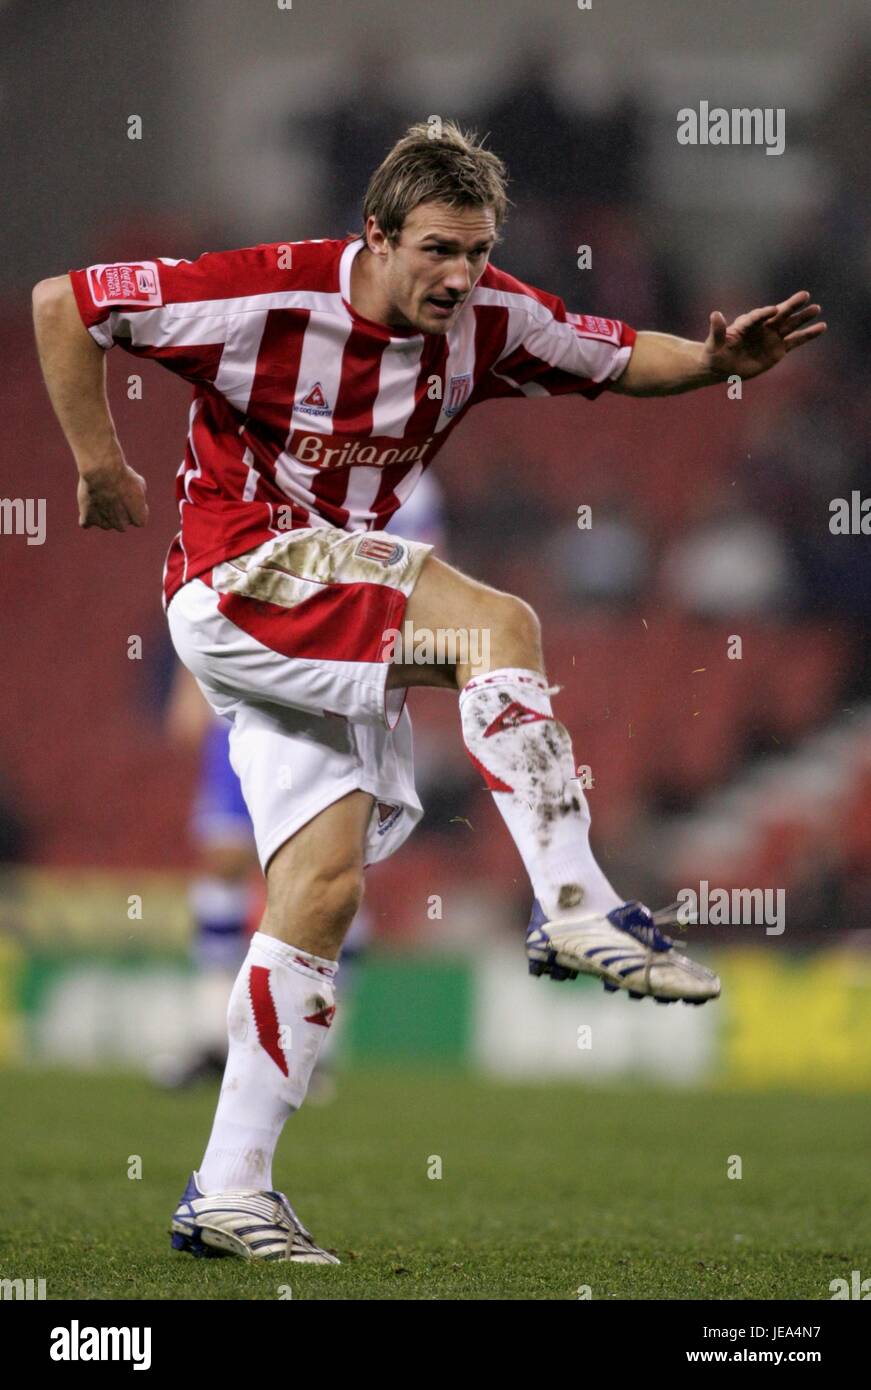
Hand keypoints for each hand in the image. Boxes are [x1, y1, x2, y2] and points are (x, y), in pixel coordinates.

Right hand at [77, 455, 148, 530]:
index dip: (135, 509)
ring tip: (100, 495)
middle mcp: (122, 525)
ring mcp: (105, 524)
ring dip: (104, 514)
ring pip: (105, 524)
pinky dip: (87, 516)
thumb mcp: (138, 482)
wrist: (102, 471)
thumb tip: (132, 499)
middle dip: (120, 512)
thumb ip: (137, 496)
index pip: (139, 520)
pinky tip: (88, 505)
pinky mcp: (88, 519)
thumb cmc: (122, 475)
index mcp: (139, 518)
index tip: (131, 496)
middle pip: (122, 523)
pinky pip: (86, 523)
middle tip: (114, 495)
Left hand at [704, 291, 826, 380]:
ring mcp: (772, 337)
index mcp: (746, 324)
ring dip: (803, 317)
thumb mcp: (714, 344)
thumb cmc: (715, 354)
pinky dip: (808, 334)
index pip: (757, 317)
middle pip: (778, 315)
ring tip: (817, 308)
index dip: (764, 313)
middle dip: (791, 306)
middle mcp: (762, 327)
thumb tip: (715, 314)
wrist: (721, 366)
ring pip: (790, 325)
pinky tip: (821, 327)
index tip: (773, 309)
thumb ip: (718, 330)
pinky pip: (796, 340)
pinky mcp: (779, 349)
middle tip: (804, 295)